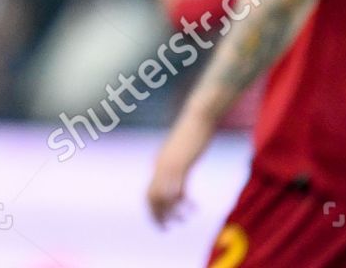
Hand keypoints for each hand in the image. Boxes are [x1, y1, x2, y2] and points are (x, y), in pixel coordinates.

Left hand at [146, 111, 213, 226]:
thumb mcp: (182, 152)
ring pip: (164, 196)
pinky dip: (183, 202)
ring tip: (181, 221)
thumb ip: (178, 165)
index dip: (152, 211)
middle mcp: (160, 166)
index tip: (161, 223)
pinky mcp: (182, 163)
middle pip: (151, 198)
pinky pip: (179, 188)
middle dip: (157, 216)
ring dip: (171, 212)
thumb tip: (179, 176)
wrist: (197, 116)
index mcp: (158, 163)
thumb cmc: (192, 132)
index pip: (148, 193)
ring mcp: (170, 165)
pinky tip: (193, 208)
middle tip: (166, 229)